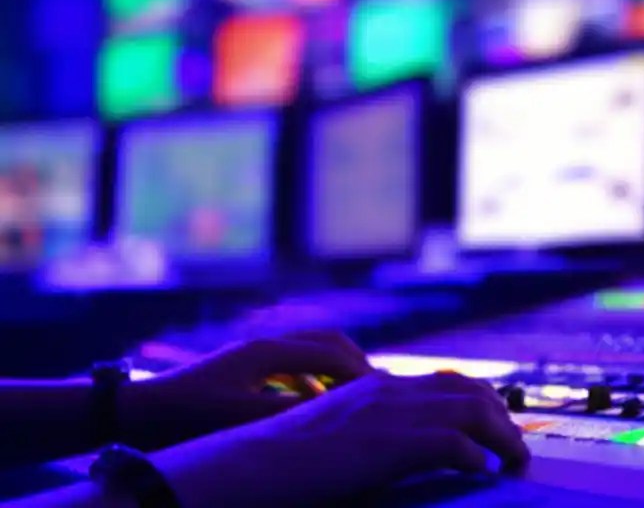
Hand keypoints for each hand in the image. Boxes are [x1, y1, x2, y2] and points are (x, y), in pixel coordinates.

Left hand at [121, 331, 372, 449]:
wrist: (139, 410)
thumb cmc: (188, 413)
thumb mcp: (241, 417)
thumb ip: (288, 413)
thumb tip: (333, 414)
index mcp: (269, 350)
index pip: (333, 355)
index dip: (363, 375)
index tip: (388, 395)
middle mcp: (267, 344)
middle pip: (329, 342)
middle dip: (358, 363)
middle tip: (382, 390)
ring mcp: (257, 353)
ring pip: (314, 350)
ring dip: (338, 369)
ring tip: (359, 395)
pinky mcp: (248, 366)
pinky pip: (296, 364)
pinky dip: (317, 378)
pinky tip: (318, 403)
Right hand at [152, 371, 530, 507]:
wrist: (242, 465)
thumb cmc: (278, 462)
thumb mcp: (331, 435)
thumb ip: (366, 433)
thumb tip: (392, 452)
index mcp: (374, 387)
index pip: (444, 382)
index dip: (478, 401)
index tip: (495, 425)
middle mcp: (387, 390)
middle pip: (468, 389)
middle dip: (501, 414)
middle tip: (515, 445)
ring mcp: (389, 413)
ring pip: (471, 410)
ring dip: (502, 436)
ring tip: (515, 461)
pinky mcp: (388, 443)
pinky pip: (452, 443)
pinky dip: (475, 456)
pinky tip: (482, 473)